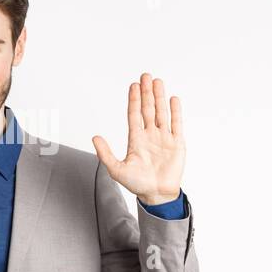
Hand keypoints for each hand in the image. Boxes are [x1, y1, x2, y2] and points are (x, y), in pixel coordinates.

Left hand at [92, 73, 185, 204]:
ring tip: (157, 82)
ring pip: (161, 113)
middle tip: (145, 76)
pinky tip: (172, 99)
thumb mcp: (116, 169)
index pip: (134, 114)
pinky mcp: (177, 143)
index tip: (133, 85)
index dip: (133, 100)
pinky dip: (175, 111)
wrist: (157, 195)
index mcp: (136, 139)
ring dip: (159, 97)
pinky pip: (176, 124)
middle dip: (146, 93)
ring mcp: (164, 138)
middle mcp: (150, 135)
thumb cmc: (137, 184)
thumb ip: (105, 153)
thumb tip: (94, 137)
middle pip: (148, 109)